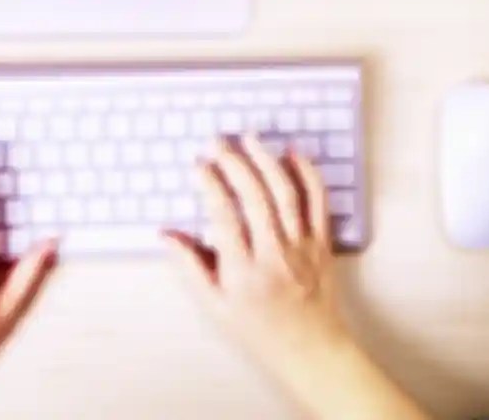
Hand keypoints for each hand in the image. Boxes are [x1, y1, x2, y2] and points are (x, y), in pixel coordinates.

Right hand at [162, 134, 428, 419]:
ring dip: (266, 160)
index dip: (210, 186)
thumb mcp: (215, 306)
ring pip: (285, 193)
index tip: (199, 166)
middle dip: (234, 163)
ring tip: (249, 138)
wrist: (311, 349)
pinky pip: (317, 201)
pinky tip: (293, 153)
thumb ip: (190, 267)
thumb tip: (166, 234)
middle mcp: (274, 255)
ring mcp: (301, 247)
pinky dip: (307, 174)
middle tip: (218, 142)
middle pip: (255, 197)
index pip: (224, 217)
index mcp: (243, 272)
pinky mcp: (321, 243)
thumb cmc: (259, 330)